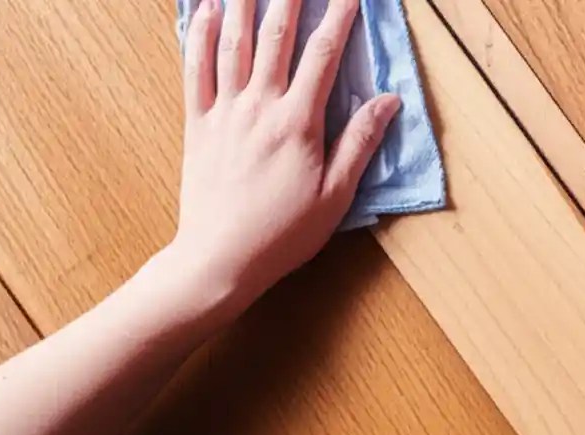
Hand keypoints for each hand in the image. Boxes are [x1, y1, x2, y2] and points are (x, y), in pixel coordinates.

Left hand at [172, 0, 399, 306]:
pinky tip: (206, 10)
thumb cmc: (283, 234)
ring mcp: (224, 112)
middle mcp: (259, 107)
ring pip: (233, 42)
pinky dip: (199, 34)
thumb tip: (389, 102)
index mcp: (298, 124)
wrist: (220, 259)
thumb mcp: (336, 197)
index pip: (323, 56)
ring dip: (244, 2)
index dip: (339, 18)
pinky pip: (195, 67)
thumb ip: (360, 143)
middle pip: (276, 36)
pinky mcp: (197, 123)